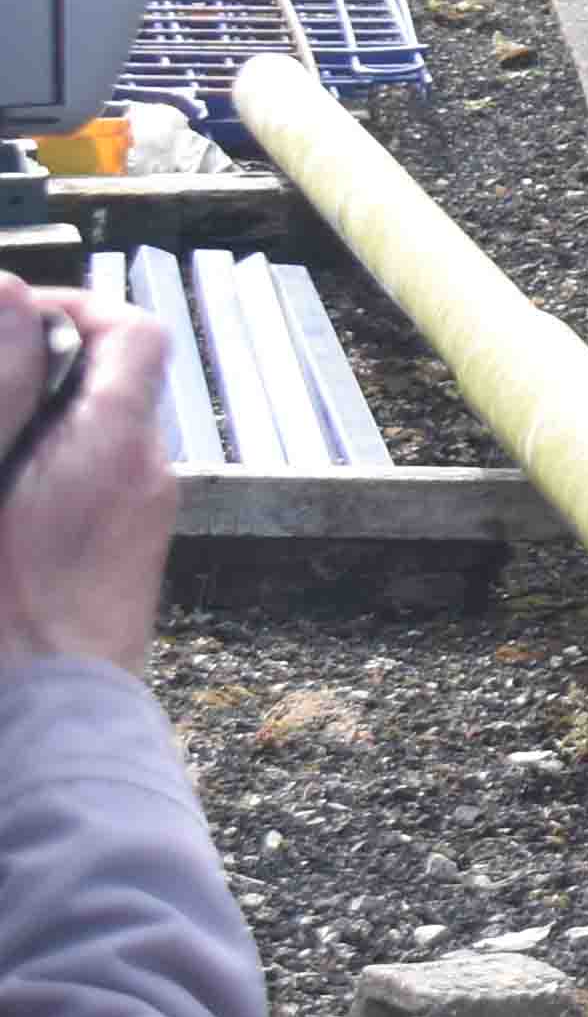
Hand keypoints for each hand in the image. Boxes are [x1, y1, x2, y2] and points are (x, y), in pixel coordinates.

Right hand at [0, 288, 179, 675]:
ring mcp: (143, 513)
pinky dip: (55, 464)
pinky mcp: (127, 552)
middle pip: (117, 377)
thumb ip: (8, 391)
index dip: (75, 306)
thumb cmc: (6, 611)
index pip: (132, 331)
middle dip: (49, 365)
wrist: (47, 717)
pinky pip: (99, 479)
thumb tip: (12, 299)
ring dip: (47, 416)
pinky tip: (4, 489)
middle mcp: (146, 469)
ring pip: (102, 431)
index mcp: (113, 442)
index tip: (14, 312)